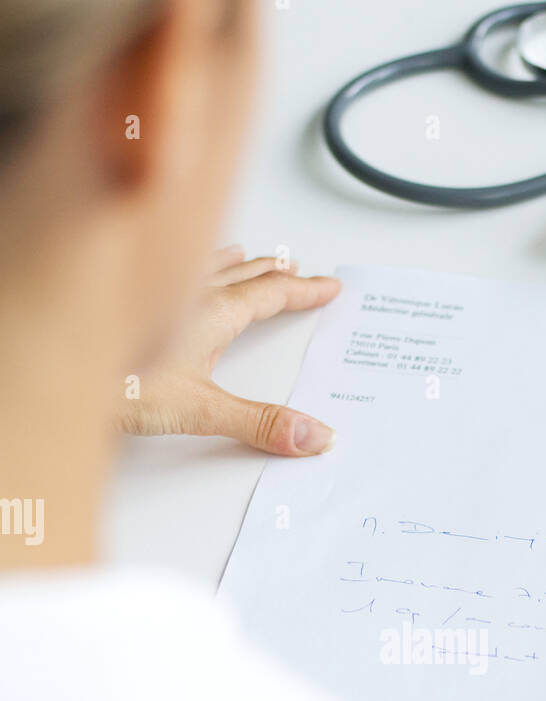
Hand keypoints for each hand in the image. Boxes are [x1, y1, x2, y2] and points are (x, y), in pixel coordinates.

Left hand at [119, 247, 340, 455]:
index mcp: (214, 311)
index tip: (328, 285)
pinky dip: (191, 267)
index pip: (272, 294)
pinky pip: (174, 272)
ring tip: (248, 255)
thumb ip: (258, 423)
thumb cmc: (115, 380)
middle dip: (276, 273)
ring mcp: (154, 289)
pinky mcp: (127, 297)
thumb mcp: (200, 409)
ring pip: (207, 265)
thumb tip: (310, 435)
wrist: (50, 365)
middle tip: (298, 269)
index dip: (304, 291)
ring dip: (234, 262)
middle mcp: (187, 291)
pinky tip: (179, 273)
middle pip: (244, 274)